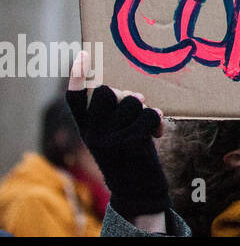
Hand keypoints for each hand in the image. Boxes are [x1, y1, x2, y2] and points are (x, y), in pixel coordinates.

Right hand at [66, 50, 170, 220]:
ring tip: (145, 121)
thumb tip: (130, 93)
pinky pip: (149, 113)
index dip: (78, 76)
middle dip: (125, 94)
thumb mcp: (111, 137)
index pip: (75, 100)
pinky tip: (158, 132)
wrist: (137, 190)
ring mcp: (111, 137)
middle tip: (135, 106)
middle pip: (107, 92)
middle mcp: (93, 133)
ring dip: (144, 107)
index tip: (83, 54)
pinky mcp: (132, 141)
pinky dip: (158, 120)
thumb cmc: (127, 156)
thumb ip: (112, 116)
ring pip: (131, 100)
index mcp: (86, 129)